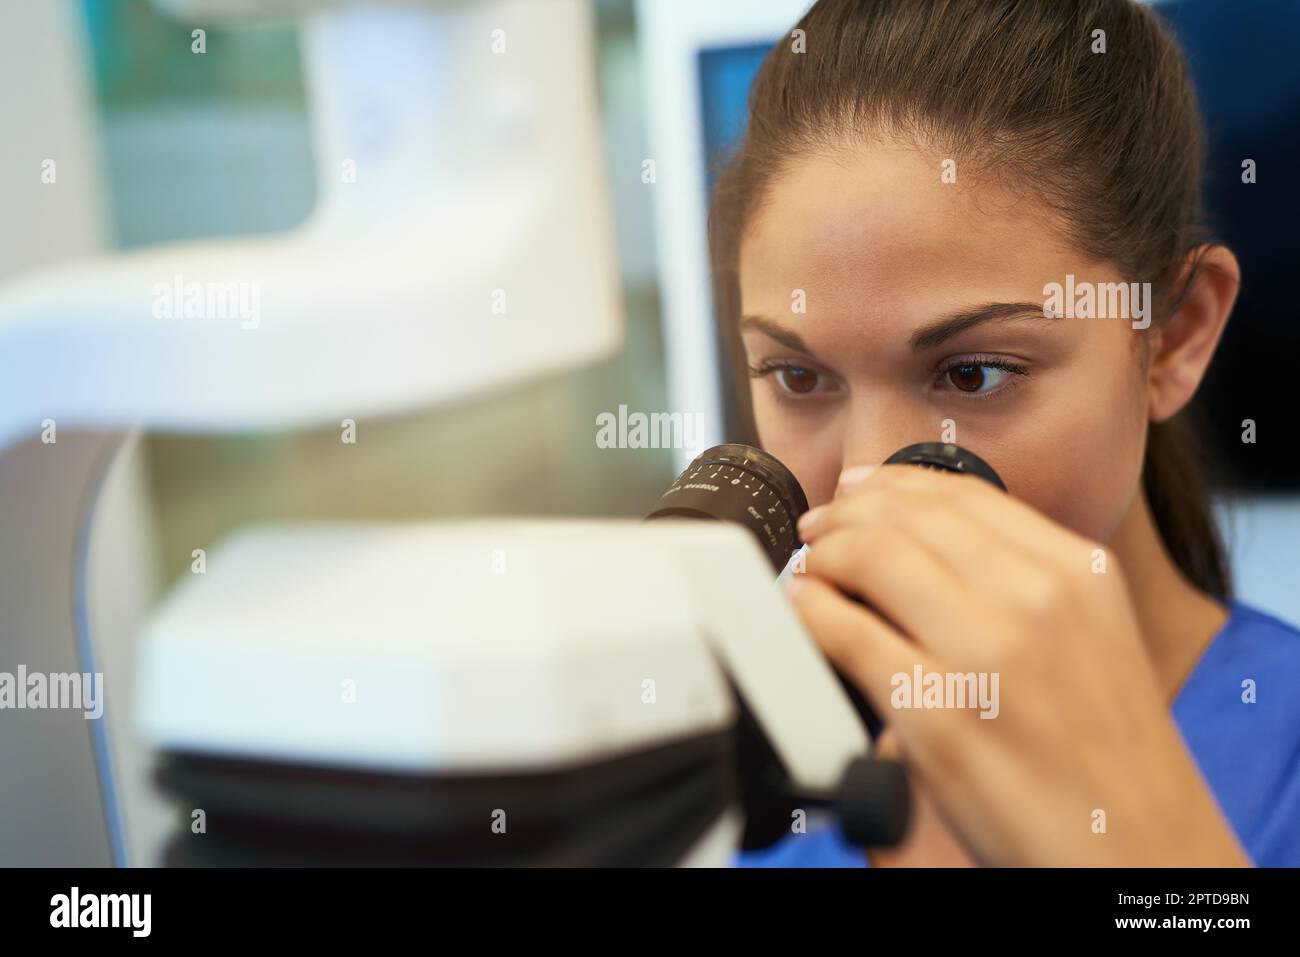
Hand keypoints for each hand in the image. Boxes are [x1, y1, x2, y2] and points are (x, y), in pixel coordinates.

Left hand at [790, 465, 1249, 865]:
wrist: (1138, 849)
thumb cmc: (1106, 750)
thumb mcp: (1091, 632)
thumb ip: (1021, 578)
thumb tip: (926, 538)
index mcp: (1075, 572)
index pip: (961, 495)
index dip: (890, 485)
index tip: (857, 491)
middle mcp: (1035, 600)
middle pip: (906, 518)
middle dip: (845, 513)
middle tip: (819, 526)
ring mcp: (986, 656)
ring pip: (869, 559)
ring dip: (823, 554)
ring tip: (810, 566)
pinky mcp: (939, 717)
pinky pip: (847, 635)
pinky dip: (811, 612)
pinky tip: (805, 612)